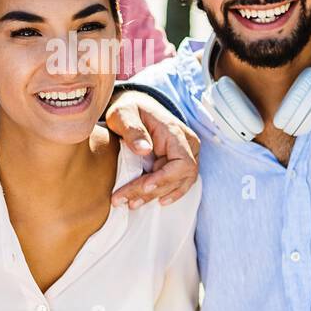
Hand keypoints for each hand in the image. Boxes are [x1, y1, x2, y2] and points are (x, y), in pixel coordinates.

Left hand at [104, 90, 199, 208]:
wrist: (136, 107)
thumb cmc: (129, 109)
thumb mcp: (123, 114)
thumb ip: (133, 130)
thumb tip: (144, 149)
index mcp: (176, 133)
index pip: (182, 163)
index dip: (165, 178)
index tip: (144, 186)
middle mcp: (187, 145)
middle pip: (179, 177)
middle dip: (152, 191)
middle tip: (123, 200)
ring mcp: (186, 155)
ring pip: (179, 183)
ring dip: (155, 196)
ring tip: (131, 203)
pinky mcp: (179, 163)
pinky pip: (178, 183)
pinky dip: (165, 193)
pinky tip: (154, 201)